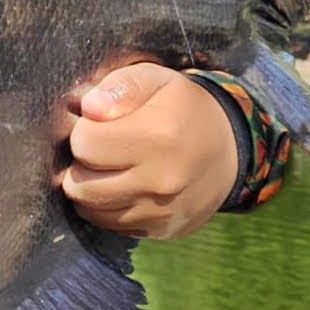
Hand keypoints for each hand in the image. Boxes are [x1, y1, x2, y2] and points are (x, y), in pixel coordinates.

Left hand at [59, 62, 238, 238]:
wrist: (230, 147)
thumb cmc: (180, 107)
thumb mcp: (155, 79)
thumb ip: (120, 87)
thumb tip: (90, 109)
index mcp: (159, 136)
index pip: (83, 145)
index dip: (85, 131)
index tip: (102, 126)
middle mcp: (162, 181)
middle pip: (80, 184)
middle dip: (84, 163)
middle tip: (104, 149)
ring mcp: (163, 211)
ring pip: (90, 208)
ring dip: (91, 187)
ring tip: (111, 167)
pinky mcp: (162, 230)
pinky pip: (109, 224)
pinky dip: (107, 206)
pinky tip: (123, 185)